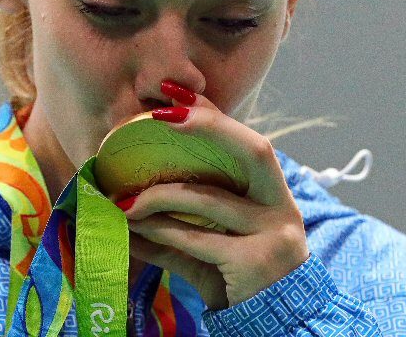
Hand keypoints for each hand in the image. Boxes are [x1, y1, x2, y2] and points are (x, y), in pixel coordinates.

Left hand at [119, 83, 309, 309]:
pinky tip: (132, 230)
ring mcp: (274, 236)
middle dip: (209, 126)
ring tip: (122, 200)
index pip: (248, 143)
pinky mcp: (254, 263)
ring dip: (159, 196)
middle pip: (254, 150)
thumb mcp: (211, 244)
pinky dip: (160, 232)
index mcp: (275, 196)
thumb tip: (126, 198)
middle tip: (161, 117)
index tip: (173, 93)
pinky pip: (198, 239)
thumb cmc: (236, 281)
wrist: (272, 328)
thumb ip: (179, 220)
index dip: (213, 116)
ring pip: (210, 199)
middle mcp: (283, 209)